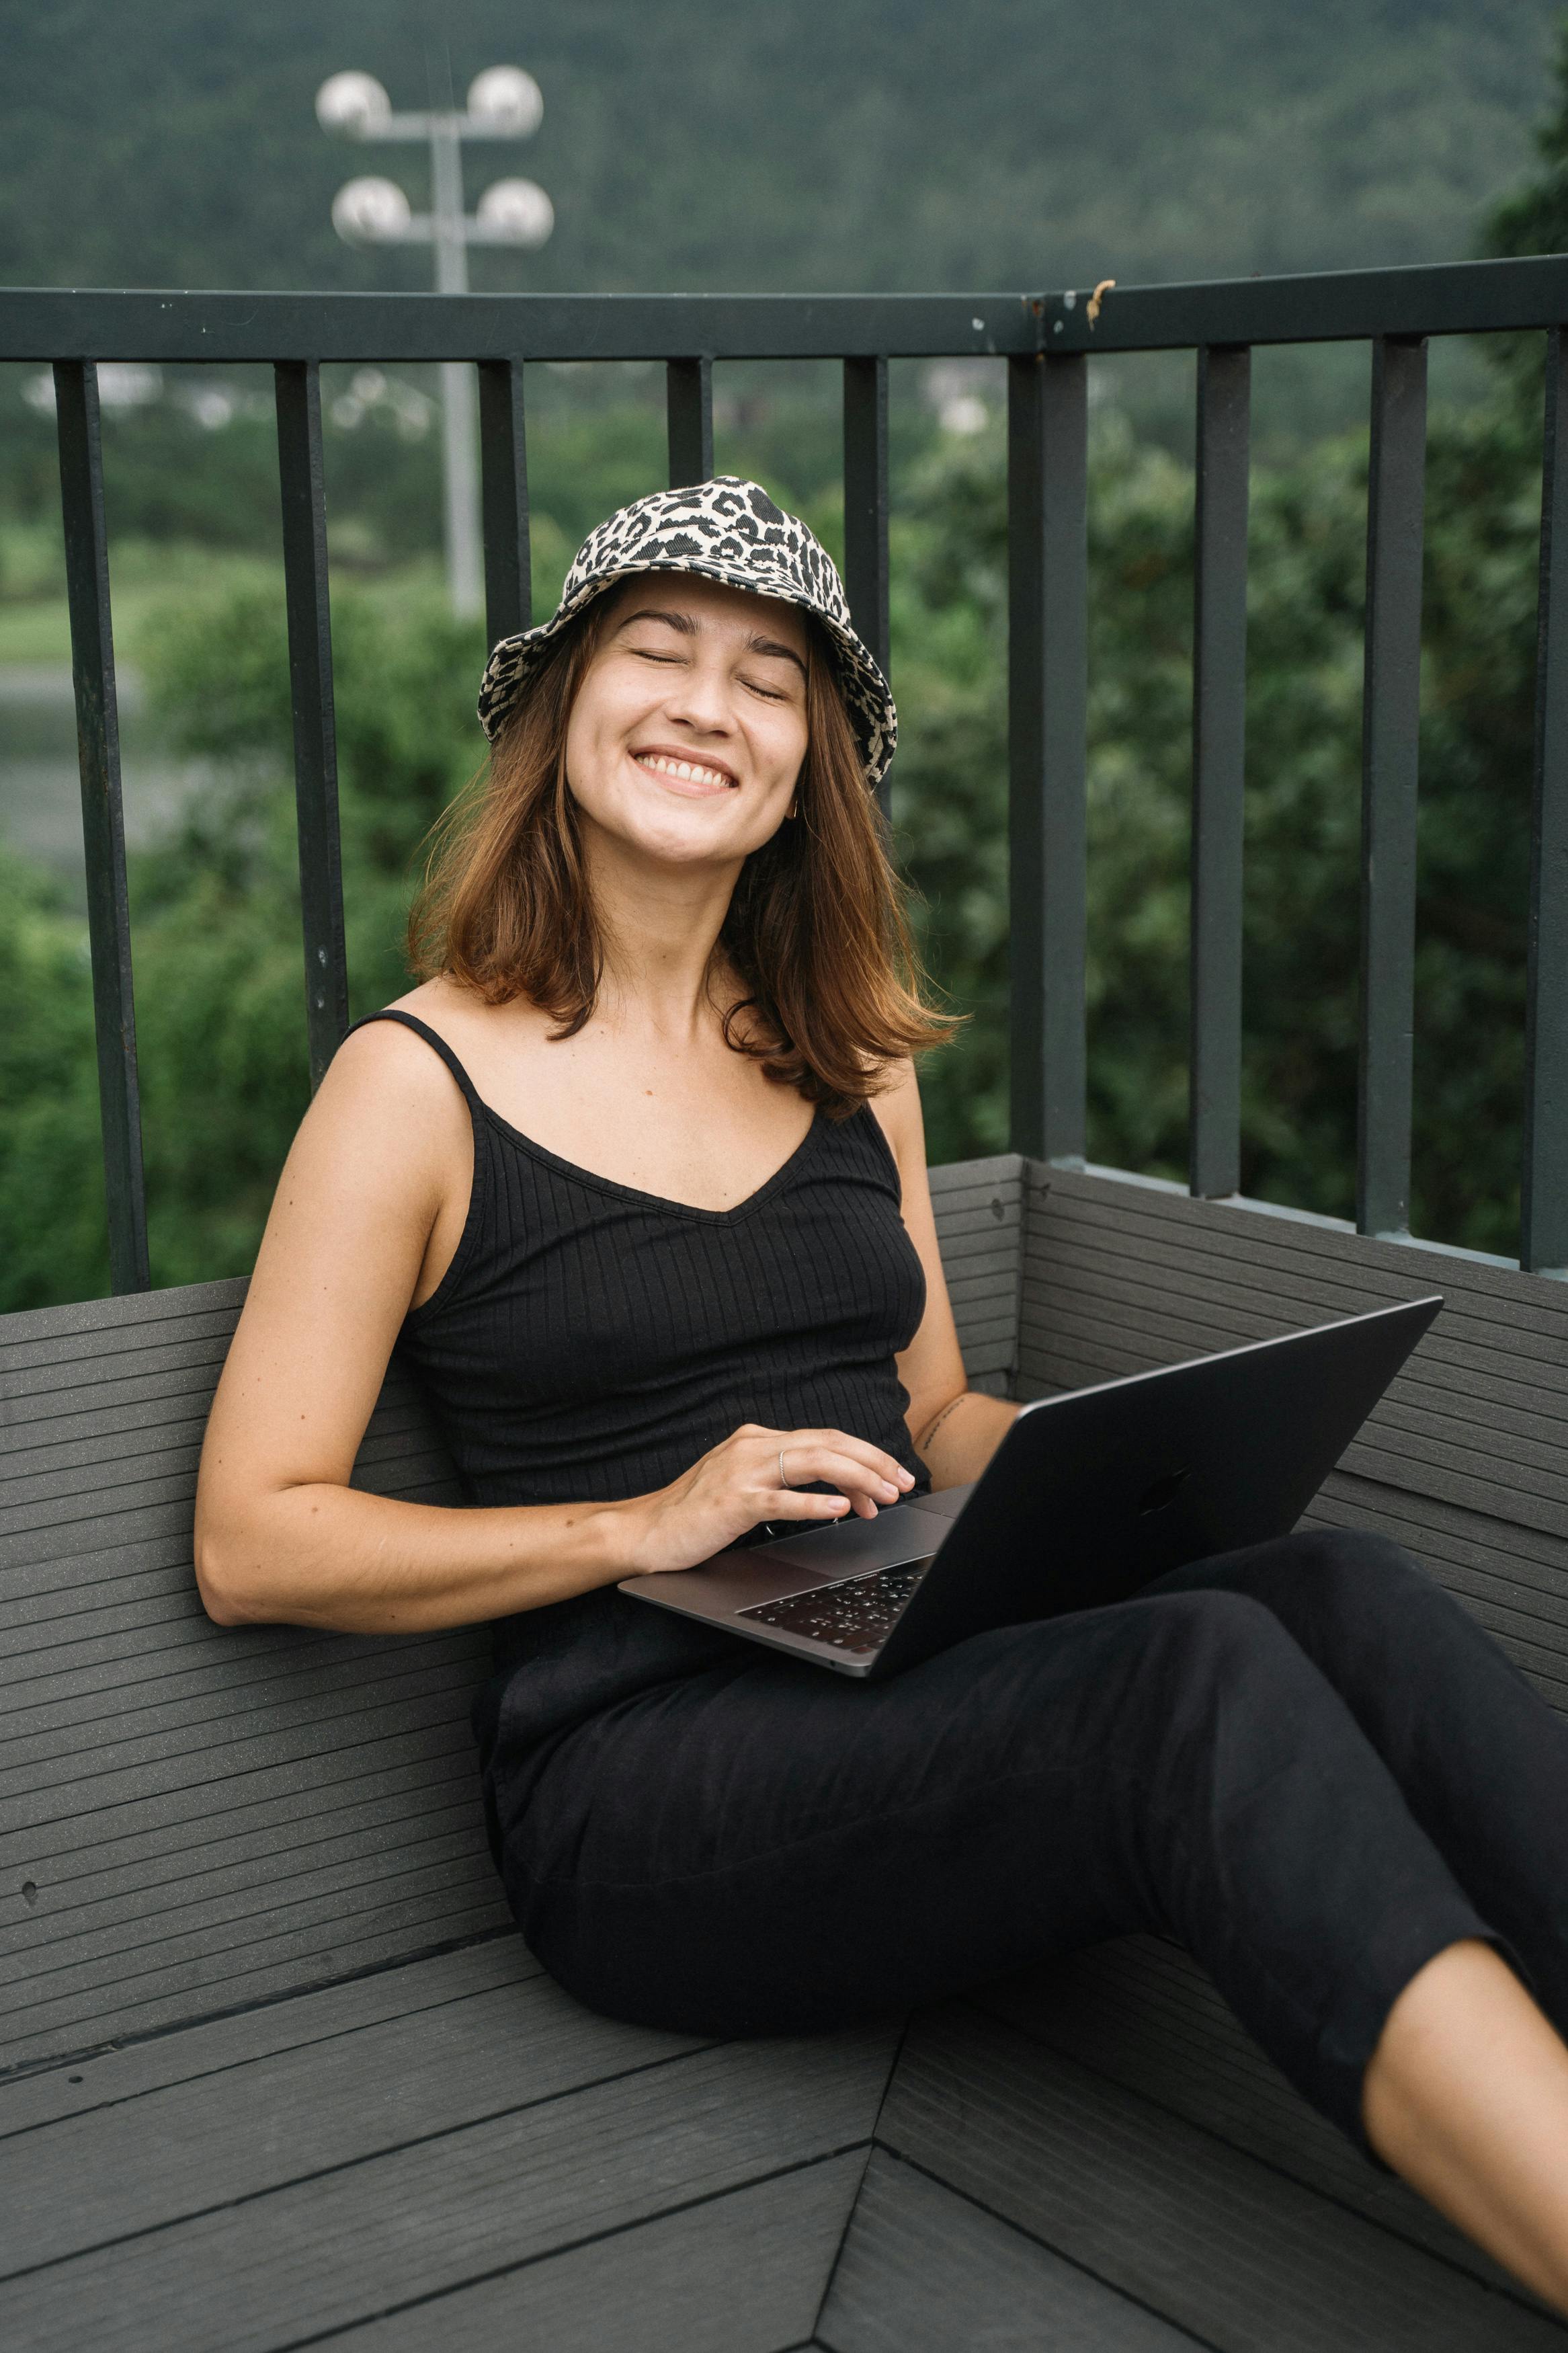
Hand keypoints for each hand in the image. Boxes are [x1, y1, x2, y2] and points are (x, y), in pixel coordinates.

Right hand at [622, 1421, 916, 1575]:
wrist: (645, 1531)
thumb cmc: (694, 1513)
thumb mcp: (743, 1484)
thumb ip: (784, 1481)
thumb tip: (839, 1495)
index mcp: (757, 1439)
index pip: (825, 1439)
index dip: (865, 1456)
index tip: (892, 1476)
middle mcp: (751, 1446)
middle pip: (827, 1443)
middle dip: (873, 1462)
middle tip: (902, 1483)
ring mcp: (740, 1471)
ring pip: (812, 1463)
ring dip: (856, 1477)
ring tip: (883, 1496)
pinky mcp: (731, 1501)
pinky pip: (780, 1499)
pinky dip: (813, 1502)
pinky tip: (838, 1508)